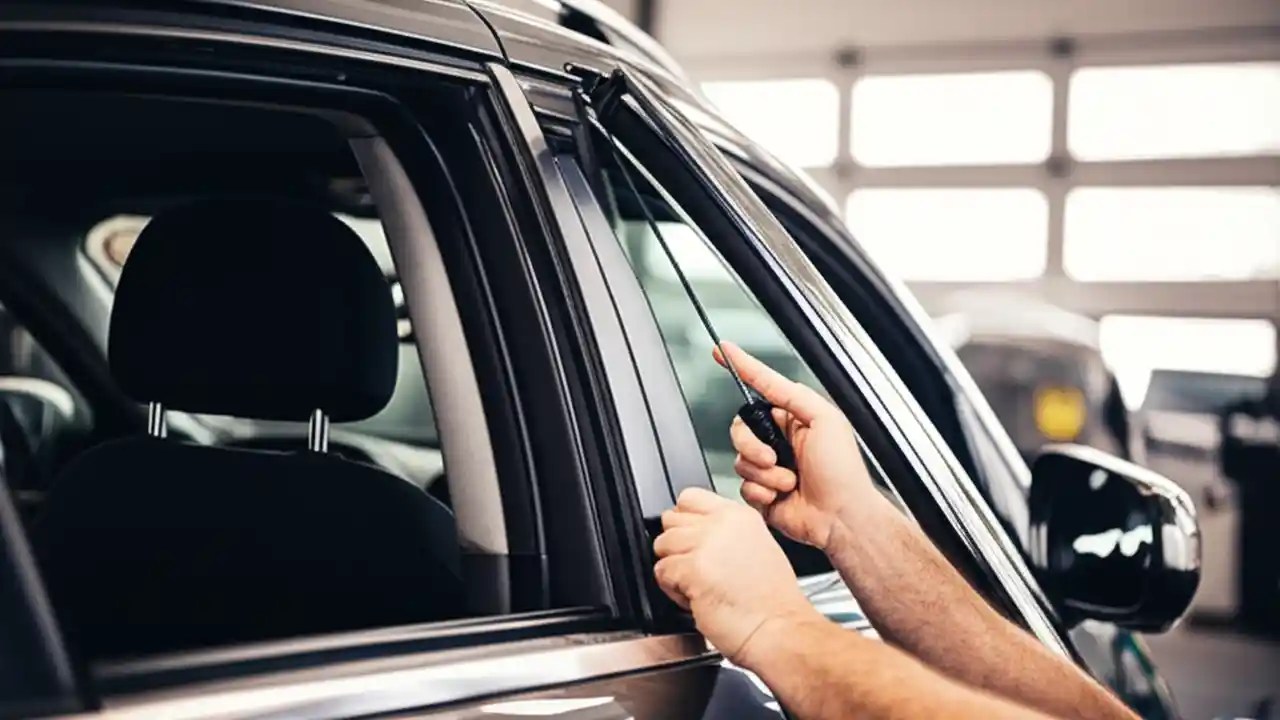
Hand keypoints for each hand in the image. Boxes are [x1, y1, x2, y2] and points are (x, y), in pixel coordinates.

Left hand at [653, 488, 818, 667]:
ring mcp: (705, 544)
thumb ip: (724, 533)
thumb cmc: (772, 602)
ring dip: (673, 568)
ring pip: (662, 545)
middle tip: (696, 568)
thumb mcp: (756, 547)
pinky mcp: (692, 568)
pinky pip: (662, 571)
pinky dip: (673, 590)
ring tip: (697, 585)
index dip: (684, 521)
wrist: (780, 629)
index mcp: (738, 515)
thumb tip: (694, 532)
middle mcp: (721, 524)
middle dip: (676, 546)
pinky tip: (696, 598)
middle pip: (670, 520)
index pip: (689, 497)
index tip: (692, 541)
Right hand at [715, 342, 876, 550]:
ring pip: (740, 459)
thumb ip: (795, 395)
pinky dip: (761, 492)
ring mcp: (769, 468)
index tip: (721, 351)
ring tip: (789, 480)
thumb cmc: (843, 472)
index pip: (762, 387)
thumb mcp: (826, 419)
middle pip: (740, 429)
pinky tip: (781, 495)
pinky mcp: (762, 493)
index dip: (742, 368)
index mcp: (794, 419)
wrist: (841, 517)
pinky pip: (743, 485)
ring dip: (764, 473)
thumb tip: (769, 378)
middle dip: (751, 445)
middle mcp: (779, 441)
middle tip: (772, 456)